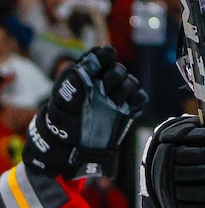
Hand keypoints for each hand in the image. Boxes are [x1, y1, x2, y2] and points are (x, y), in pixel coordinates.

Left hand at [24, 47, 146, 179]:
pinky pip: (139, 98)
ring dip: (125, 87)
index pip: (96, 58)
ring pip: (130, 81)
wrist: (74, 154)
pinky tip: (129, 105)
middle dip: (115, 74)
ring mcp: (115, 98)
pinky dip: (138, 99)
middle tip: (109, 85)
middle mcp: (100, 86)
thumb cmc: (62, 129)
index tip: (106, 54)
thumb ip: (70, 89)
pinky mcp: (127, 111)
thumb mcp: (61, 109)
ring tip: (115, 99)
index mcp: (83, 79)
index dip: (102, 55)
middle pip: (117, 68)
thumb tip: (80, 69)